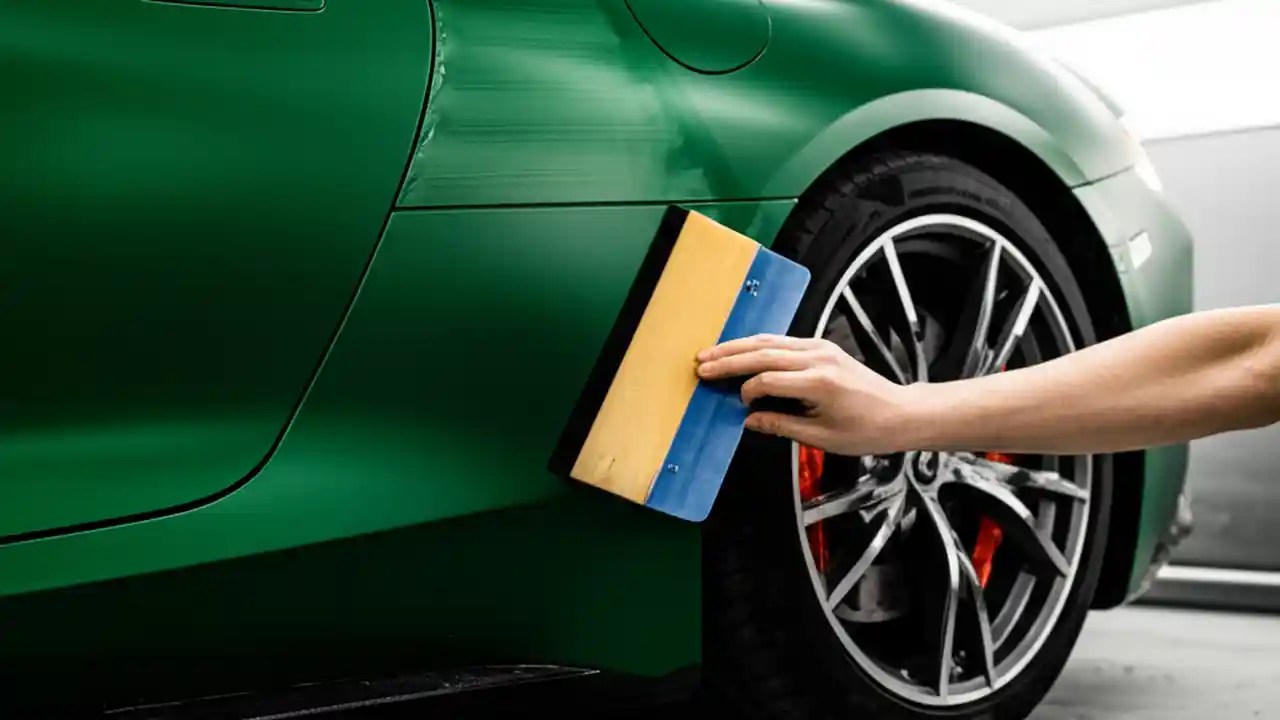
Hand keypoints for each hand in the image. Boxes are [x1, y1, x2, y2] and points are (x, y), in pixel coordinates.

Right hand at [696, 334, 922, 455]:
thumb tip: (749, 420)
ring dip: (737, 347)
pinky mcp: (821, 346)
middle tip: (701, 366)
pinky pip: (782, 341)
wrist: (899, 412)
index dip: (748, 391)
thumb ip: (782, 426)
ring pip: (770, 341)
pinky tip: (739, 349)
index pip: (769, 379)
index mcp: (819, 383)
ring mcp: (820, 347)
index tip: (739, 405)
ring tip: (710, 354)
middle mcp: (818, 358)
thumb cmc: (865, 431)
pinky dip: (757, 344)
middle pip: (764, 353)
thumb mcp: (823, 438)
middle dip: (729, 360)